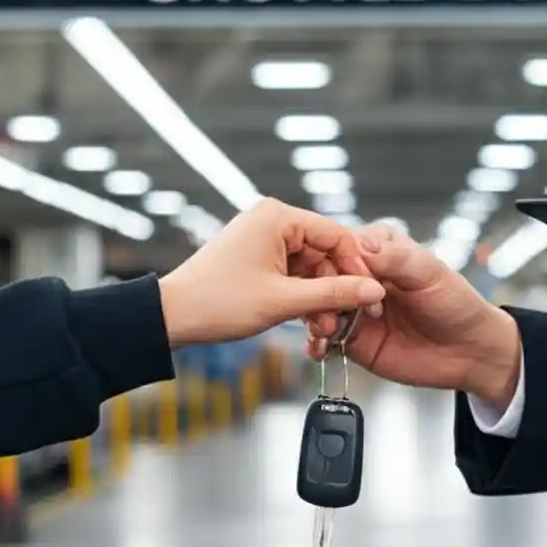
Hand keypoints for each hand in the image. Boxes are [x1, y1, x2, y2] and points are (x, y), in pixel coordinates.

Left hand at [158, 199, 384, 348]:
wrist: (172, 318)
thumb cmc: (218, 302)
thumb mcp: (283, 301)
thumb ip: (334, 293)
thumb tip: (374, 290)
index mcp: (278, 217)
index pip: (337, 235)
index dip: (357, 268)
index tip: (369, 297)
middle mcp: (273, 221)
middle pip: (326, 253)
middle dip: (337, 290)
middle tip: (345, 321)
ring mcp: (266, 240)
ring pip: (313, 269)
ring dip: (321, 300)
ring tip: (322, 330)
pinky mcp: (260, 259)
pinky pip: (296, 276)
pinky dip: (305, 299)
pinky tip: (310, 324)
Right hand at [305, 224, 521, 408]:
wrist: (470, 352)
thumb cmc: (457, 304)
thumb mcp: (431, 274)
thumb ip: (396, 259)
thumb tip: (362, 243)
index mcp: (380, 250)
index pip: (342, 246)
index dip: (337, 261)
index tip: (342, 279)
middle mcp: (362, 276)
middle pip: (324, 277)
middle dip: (320, 292)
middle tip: (327, 309)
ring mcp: (355, 308)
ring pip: (320, 307)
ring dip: (316, 318)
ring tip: (324, 330)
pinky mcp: (353, 338)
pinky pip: (325, 339)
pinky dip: (317, 344)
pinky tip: (320, 349)